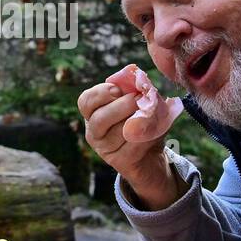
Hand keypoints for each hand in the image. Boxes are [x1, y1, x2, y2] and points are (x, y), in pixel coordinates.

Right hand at [77, 82, 184, 210]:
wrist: (152, 155)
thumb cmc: (142, 123)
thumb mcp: (138, 102)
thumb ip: (135, 90)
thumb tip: (138, 78)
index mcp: (93, 113)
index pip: (86, 101)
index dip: (101, 93)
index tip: (118, 90)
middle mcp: (93, 132)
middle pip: (99, 118)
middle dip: (122, 106)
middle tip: (139, 99)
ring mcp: (104, 149)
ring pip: (119, 132)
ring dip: (139, 120)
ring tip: (152, 114)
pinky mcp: (119, 162)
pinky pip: (133, 145)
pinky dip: (147, 135)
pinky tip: (154, 131)